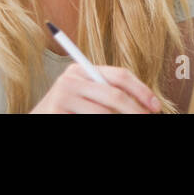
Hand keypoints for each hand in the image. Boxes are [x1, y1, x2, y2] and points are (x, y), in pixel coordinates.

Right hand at [29, 62, 161, 113]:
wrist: (38, 118)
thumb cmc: (68, 110)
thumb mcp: (86, 95)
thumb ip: (108, 93)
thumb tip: (146, 105)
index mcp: (82, 69)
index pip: (120, 75)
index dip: (141, 91)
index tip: (155, 107)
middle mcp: (71, 79)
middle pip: (114, 95)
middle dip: (135, 110)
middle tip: (148, 120)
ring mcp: (62, 96)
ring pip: (103, 113)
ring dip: (121, 120)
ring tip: (132, 125)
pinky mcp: (56, 113)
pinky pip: (90, 121)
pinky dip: (104, 125)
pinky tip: (110, 124)